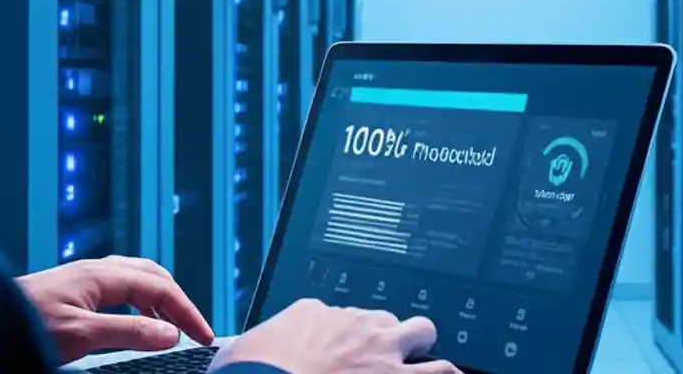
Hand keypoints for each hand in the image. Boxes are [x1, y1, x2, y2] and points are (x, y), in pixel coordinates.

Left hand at [16, 255, 214, 362]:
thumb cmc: (23, 324)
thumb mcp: (81, 335)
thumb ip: (129, 333)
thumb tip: (171, 334)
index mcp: (102, 274)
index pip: (160, 288)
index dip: (186, 312)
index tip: (203, 336)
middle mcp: (95, 270)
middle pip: (152, 275)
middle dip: (177, 300)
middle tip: (192, 328)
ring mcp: (83, 277)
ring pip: (136, 278)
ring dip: (159, 299)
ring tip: (169, 325)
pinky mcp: (72, 289)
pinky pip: (119, 287)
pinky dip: (138, 301)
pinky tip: (134, 320)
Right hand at [210, 298, 459, 373]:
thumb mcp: (241, 353)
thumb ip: (258, 346)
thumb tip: (241, 354)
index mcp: (313, 314)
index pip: (338, 316)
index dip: (342, 337)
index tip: (339, 353)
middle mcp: (352, 324)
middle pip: (384, 318)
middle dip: (386, 336)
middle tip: (381, 360)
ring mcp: (380, 349)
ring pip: (420, 332)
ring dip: (420, 349)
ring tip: (424, 367)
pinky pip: (441, 371)